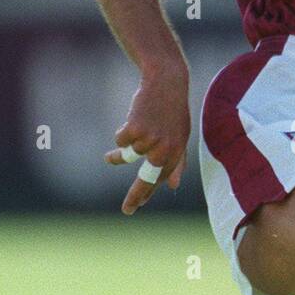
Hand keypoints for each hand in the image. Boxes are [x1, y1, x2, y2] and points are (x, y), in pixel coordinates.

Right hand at [105, 62, 190, 214]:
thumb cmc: (173, 110)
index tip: (137, 206)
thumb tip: (173, 186)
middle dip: (135, 196)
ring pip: (128, 154)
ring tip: (114, 152)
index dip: (147, 193)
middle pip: (146, 180)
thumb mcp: (180, 136)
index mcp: (177, 153)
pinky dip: (122, 134)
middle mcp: (165, 150)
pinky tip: (132, 120)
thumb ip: (177, 162)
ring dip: (119, 155)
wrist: (167, 83)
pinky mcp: (135, 130)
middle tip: (126, 211)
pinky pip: (120, 141)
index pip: (160, 179)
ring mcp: (150, 141)